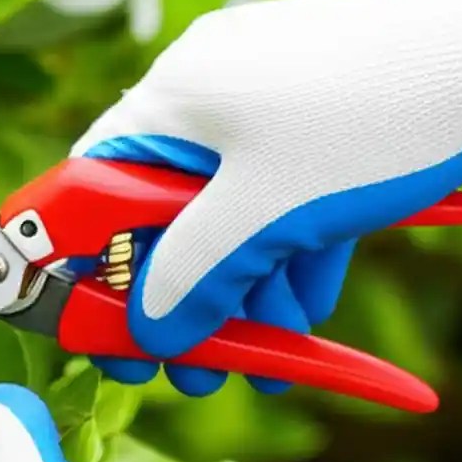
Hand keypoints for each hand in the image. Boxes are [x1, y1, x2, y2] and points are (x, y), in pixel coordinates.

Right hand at [70, 0, 461, 396]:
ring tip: (266, 363)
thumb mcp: (266, 213)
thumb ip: (192, 276)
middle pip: (163, 215)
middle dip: (183, 299)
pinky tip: (305, 320)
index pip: (89, 186)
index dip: (85, 263)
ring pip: (229, 216)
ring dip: (242, 294)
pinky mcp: (320, 121)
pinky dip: (286, 257)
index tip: (96, 325)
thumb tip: (150, 333)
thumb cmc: (376, 116)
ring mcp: (269, 105)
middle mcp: (209, 95)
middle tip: (189, 366)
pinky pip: (279, 199)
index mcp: (172, 98)